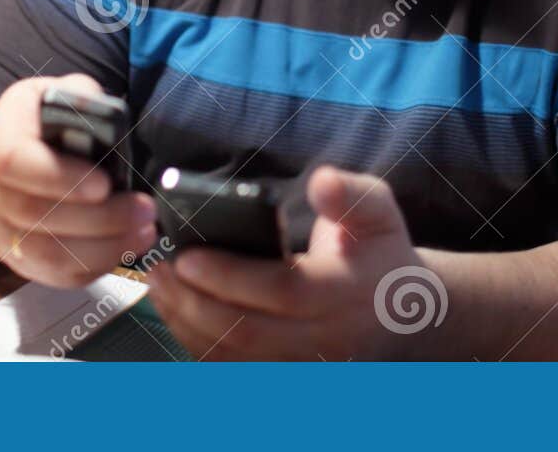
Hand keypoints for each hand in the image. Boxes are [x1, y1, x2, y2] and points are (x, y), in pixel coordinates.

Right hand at [0, 73, 158, 287]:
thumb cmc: (39, 125)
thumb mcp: (54, 94)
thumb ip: (80, 96)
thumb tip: (103, 111)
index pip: (14, 162)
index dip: (59, 177)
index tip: (105, 184)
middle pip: (35, 215)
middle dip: (99, 217)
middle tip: (144, 210)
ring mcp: (0, 229)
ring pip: (45, 254)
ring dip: (102, 248)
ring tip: (144, 232)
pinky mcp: (18, 259)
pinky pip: (53, 275)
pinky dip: (94, 267)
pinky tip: (125, 248)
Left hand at [145, 165, 429, 359]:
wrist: (400, 317)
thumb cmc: (379, 252)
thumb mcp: (379, 211)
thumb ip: (350, 194)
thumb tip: (320, 181)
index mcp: (347, 293)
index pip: (284, 292)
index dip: (232, 277)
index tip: (189, 255)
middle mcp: (326, 339)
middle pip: (250, 332)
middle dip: (195, 302)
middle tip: (159, 268)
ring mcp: (304, 366)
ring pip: (235, 357)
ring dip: (187, 323)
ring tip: (157, 285)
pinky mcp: (285, 375)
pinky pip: (233, 370)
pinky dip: (197, 343)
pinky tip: (175, 312)